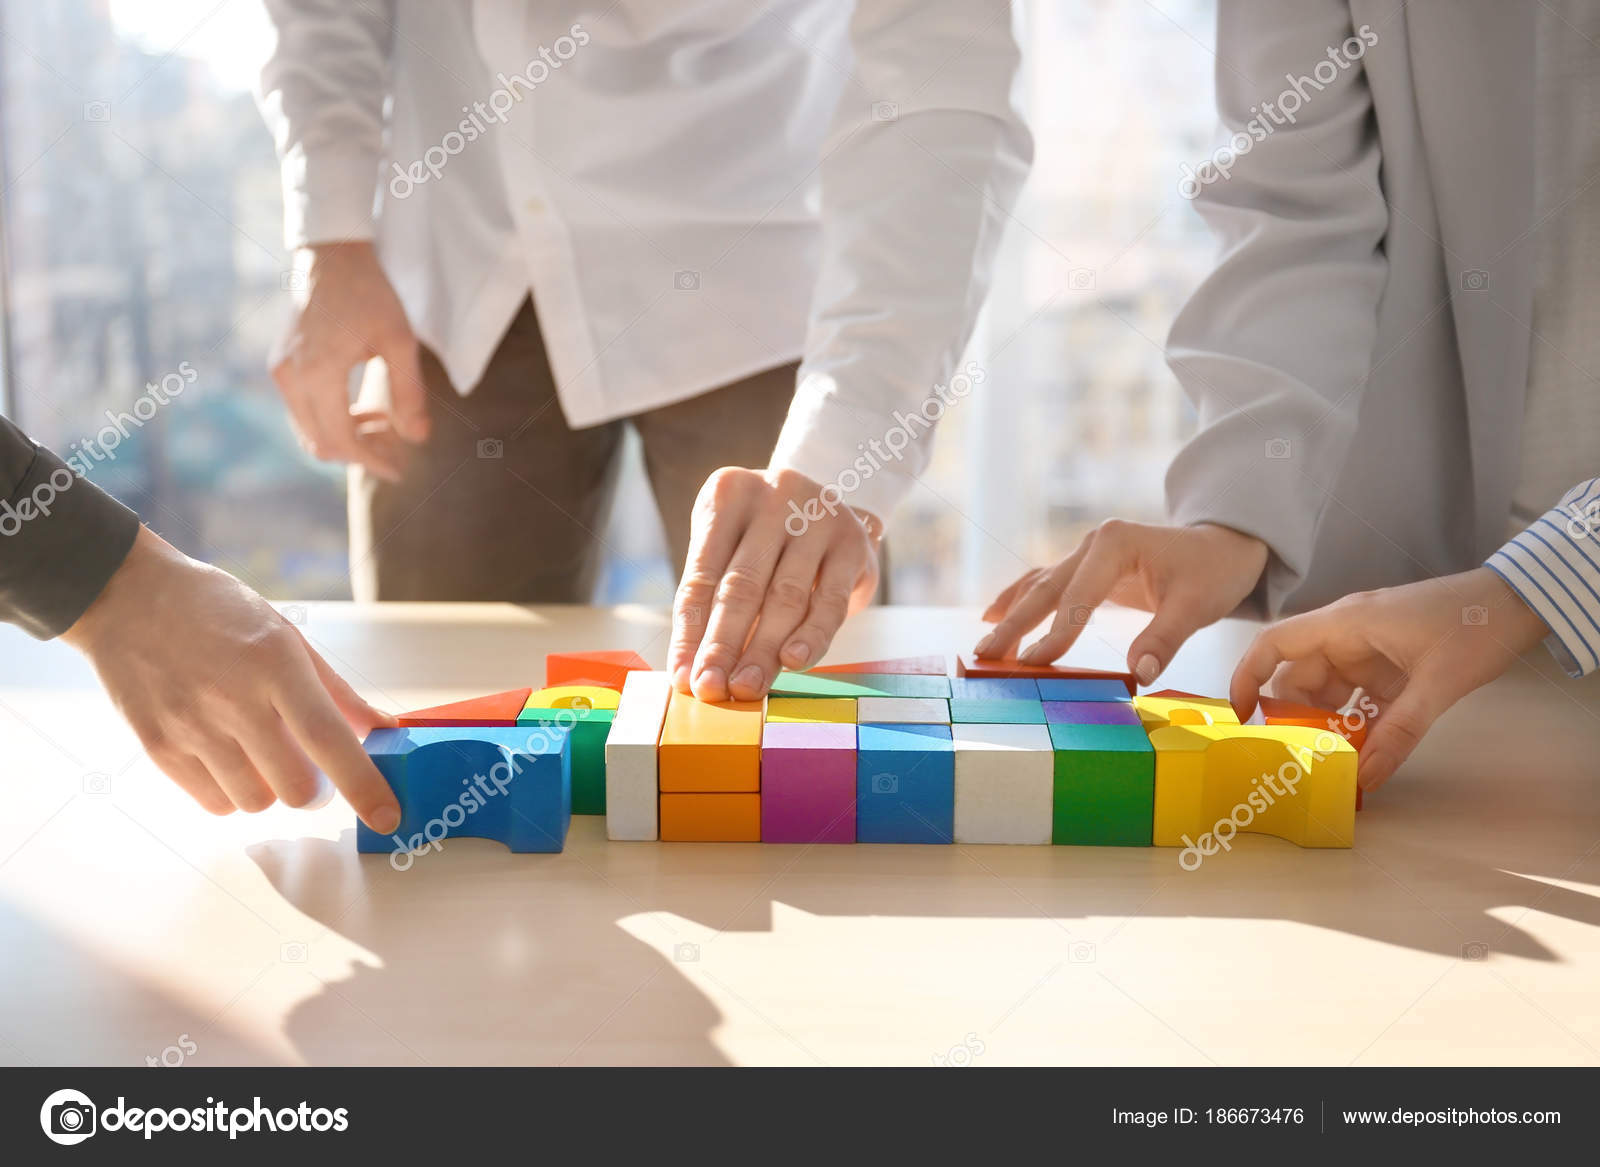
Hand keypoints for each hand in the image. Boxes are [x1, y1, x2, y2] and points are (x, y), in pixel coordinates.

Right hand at [61, 527, 401, 831]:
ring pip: (255, 803)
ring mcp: (192, 727)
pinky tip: (229, 759)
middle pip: (295, 788)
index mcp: (275, 665)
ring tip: (262, 756)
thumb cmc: (220, 612)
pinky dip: (232, 793)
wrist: (130, 598)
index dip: (363, 784)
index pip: (328, 739)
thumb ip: (337, 689)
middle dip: (315, 790)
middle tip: (312, 770)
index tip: (387, 816)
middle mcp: (234, 700)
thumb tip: (384, 727)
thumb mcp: (286, 635)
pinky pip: (213, 803)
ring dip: (271, 791)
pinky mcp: (158, 748)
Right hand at [270, 241, 429, 481]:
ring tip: (384, 423)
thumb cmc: (370, 294)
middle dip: (360, 454)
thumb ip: (409, 392)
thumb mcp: (400, 341)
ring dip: (346, 439)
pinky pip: (303, 413)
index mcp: (317, 372)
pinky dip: (332, 422)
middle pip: (320, 443)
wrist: (332, 256)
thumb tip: (417, 439)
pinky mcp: (280, 366)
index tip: (400, 470)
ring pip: (309, 432)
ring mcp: (280, 372)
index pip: (342, 439)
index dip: (372, 461)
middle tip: (397, 447)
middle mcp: (289, 377)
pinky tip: (363, 410)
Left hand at [669, 467, 879, 700]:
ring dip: (764, 650)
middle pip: (741, 586)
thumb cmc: (765, 538)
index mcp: (727, 495)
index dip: (690, 632)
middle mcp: (773, 498)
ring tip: (747, 687)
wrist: (828, 502)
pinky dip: (810, 636)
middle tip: (711, 689)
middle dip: (723, 645)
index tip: (685, 677)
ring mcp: (817, 517)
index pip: (701, 575)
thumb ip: (712, 600)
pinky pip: (829, 601)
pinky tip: (793, 662)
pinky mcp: (851, 543)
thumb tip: (691, 670)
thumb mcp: (731, 547)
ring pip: (785, 597)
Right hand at [976, 520, 1267, 683]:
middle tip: (987, 656)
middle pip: (1045, 589)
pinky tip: (995, 616)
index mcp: (1115, 544)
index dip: (1056, 633)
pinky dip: (1020, 600)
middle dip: (1015, 625)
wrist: (1222, 548)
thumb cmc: (1211, 573)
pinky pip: (1046, 584)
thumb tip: (1140, 675)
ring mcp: (1086, 552)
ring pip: (1039, 586)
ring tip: (986, 646)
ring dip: (1012, 616)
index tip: (1034, 664)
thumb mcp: (1196, 606)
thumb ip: (1164, 639)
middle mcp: (1093, 542)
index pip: (1078, 598)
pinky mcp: (1086, 566)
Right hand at [1229, 568, 1549, 789]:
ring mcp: (1366, 648)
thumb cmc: (1474, 627)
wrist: (1519, 603)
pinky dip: (1355, 721)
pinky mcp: (1386, 663)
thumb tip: (1366, 778)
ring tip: (1332, 760)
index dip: (1247, 676)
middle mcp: (1346, 633)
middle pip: (1298, 676)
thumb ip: (1399, 732)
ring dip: (1327, 723)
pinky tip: (1363, 750)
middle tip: (1298, 757)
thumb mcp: (1437, 684)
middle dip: (1295, 717)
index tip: (1239, 715)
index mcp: (1345, 623)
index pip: (1274, 644)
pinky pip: (1356, 696)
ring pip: (1326, 690)